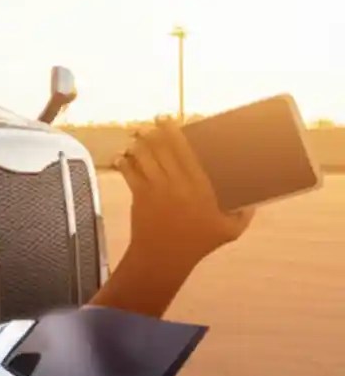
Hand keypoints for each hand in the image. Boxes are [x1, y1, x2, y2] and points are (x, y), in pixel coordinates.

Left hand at [115, 117, 255, 271]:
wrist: (164, 257)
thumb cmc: (197, 243)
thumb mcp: (228, 230)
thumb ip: (243, 215)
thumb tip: (254, 203)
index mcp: (199, 185)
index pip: (188, 150)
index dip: (180, 131)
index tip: (179, 118)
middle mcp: (177, 182)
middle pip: (163, 147)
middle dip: (156, 130)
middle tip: (155, 120)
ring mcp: (155, 188)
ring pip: (144, 156)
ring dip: (139, 143)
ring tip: (137, 134)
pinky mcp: (139, 196)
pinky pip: (129, 173)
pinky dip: (123, 162)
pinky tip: (121, 156)